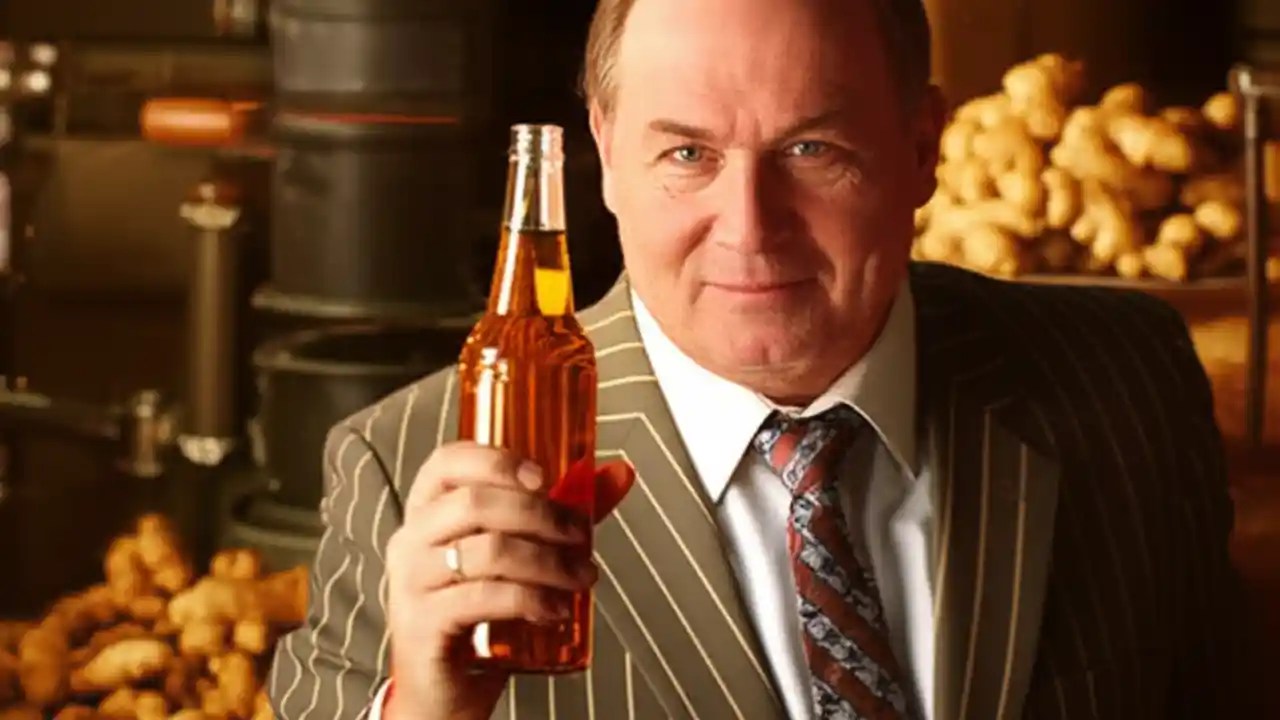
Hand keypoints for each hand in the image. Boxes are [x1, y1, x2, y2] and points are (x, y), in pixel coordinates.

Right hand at [383, 442, 633, 719]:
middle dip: (541, 515)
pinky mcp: (423, 624)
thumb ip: (561, 512)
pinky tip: (556, 608)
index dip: (496, 460)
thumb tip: (617, 473)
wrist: (445, 688)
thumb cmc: (478, 613)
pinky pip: (483, 598)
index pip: (448, 462)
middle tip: (580, 535)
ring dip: (547, 561)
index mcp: (427, 511)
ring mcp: (412, 582)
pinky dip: (530, 598)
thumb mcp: (516, 555)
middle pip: (475, 503)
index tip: (543, 476)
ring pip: (487, 551)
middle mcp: (411, 540)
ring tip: (580, 576)